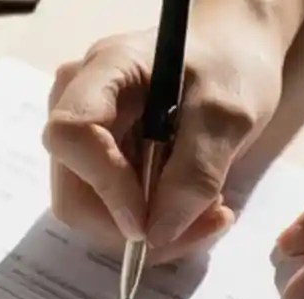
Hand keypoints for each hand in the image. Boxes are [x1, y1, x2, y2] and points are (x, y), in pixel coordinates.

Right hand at [42, 11, 285, 265]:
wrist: (231, 58)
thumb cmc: (229, 68)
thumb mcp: (230, 115)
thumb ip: (196, 172)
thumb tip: (157, 234)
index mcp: (103, 71)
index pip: (72, 135)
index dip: (104, 185)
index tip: (149, 223)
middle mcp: (76, 104)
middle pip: (73, 191)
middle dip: (132, 226)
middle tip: (204, 224)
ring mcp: (81, 137)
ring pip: (88, 212)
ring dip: (149, 229)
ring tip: (208, 212)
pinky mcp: (95, 164)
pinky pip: (106, 213)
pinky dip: (150, 224)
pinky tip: (191, 209)